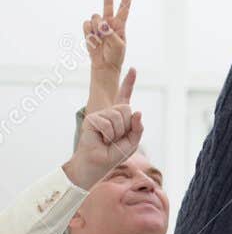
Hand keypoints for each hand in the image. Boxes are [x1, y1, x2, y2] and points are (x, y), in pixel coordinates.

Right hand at [64, 69, 140, 189]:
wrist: (96, 164)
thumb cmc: (113, 154)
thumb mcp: (132, 142)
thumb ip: (138, 127)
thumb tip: (137, 111)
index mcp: (119, 116)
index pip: (125, 97)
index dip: (129, 83)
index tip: (133, 69)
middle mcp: (109, 112)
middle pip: (128, 110)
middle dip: (127, 128)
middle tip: (115, 139)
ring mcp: (99, 114)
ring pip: (119, 117)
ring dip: (117, 133)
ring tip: (108, 140)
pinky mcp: (91, 119)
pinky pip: (108, 124)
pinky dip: (108, 135)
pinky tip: (101, 139)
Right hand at [83, 0, 132, 73]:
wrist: (104, 65)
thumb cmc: (115, 56)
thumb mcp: (118, 46)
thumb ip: (111, 34)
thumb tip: (103, 24)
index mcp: (120, 25)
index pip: (124, 9)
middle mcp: (109, 23)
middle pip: (108, 4)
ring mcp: (98, 26)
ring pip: (94, 17)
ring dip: (96, 27)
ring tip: (100, 39)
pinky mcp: (89, 30)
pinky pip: (86, 25)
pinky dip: (89, 32)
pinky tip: (94, 40)